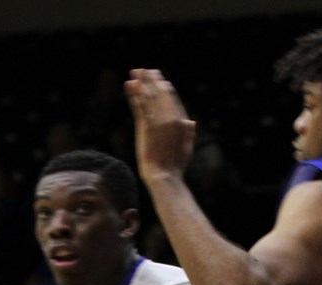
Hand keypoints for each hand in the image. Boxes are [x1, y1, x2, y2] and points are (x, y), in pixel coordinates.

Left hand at [126, 68, 195, 184]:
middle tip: (145, 70)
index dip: (164, 87)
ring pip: (150, 96)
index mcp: (182, 122)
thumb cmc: (175, 167)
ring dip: (142, 82)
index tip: (158, 79)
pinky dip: (134, 94)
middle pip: (161, 93)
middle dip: (152, 80)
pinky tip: (130, 84)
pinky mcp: (147, 127)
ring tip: (135, 71)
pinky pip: (140, 105)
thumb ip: (188, 133)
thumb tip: (191, 121)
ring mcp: (159, 122)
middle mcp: (172, 118)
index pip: (172, 99)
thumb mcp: (187, 148)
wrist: (165, 177)